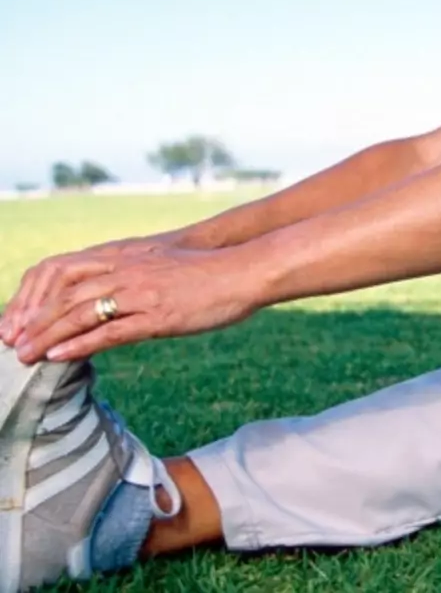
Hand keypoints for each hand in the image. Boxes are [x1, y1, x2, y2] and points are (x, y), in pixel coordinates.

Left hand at [11, 247, 261, 363]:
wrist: (245, 270)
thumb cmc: (210, 270)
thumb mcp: (162, 265)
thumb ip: (134, 275)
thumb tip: (114, 296)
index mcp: (125, 256)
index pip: (61, 270)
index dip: (34, 295)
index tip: (19, 320)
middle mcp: (127, 270)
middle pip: (64, 293)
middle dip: (32, 319)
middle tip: (10, 343)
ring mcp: (142, 292)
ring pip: (80, 312)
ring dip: (47, 335)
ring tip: (25, 356)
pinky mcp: (159, 315)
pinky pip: (111, 330)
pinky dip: (80, 344)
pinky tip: (60, 356)